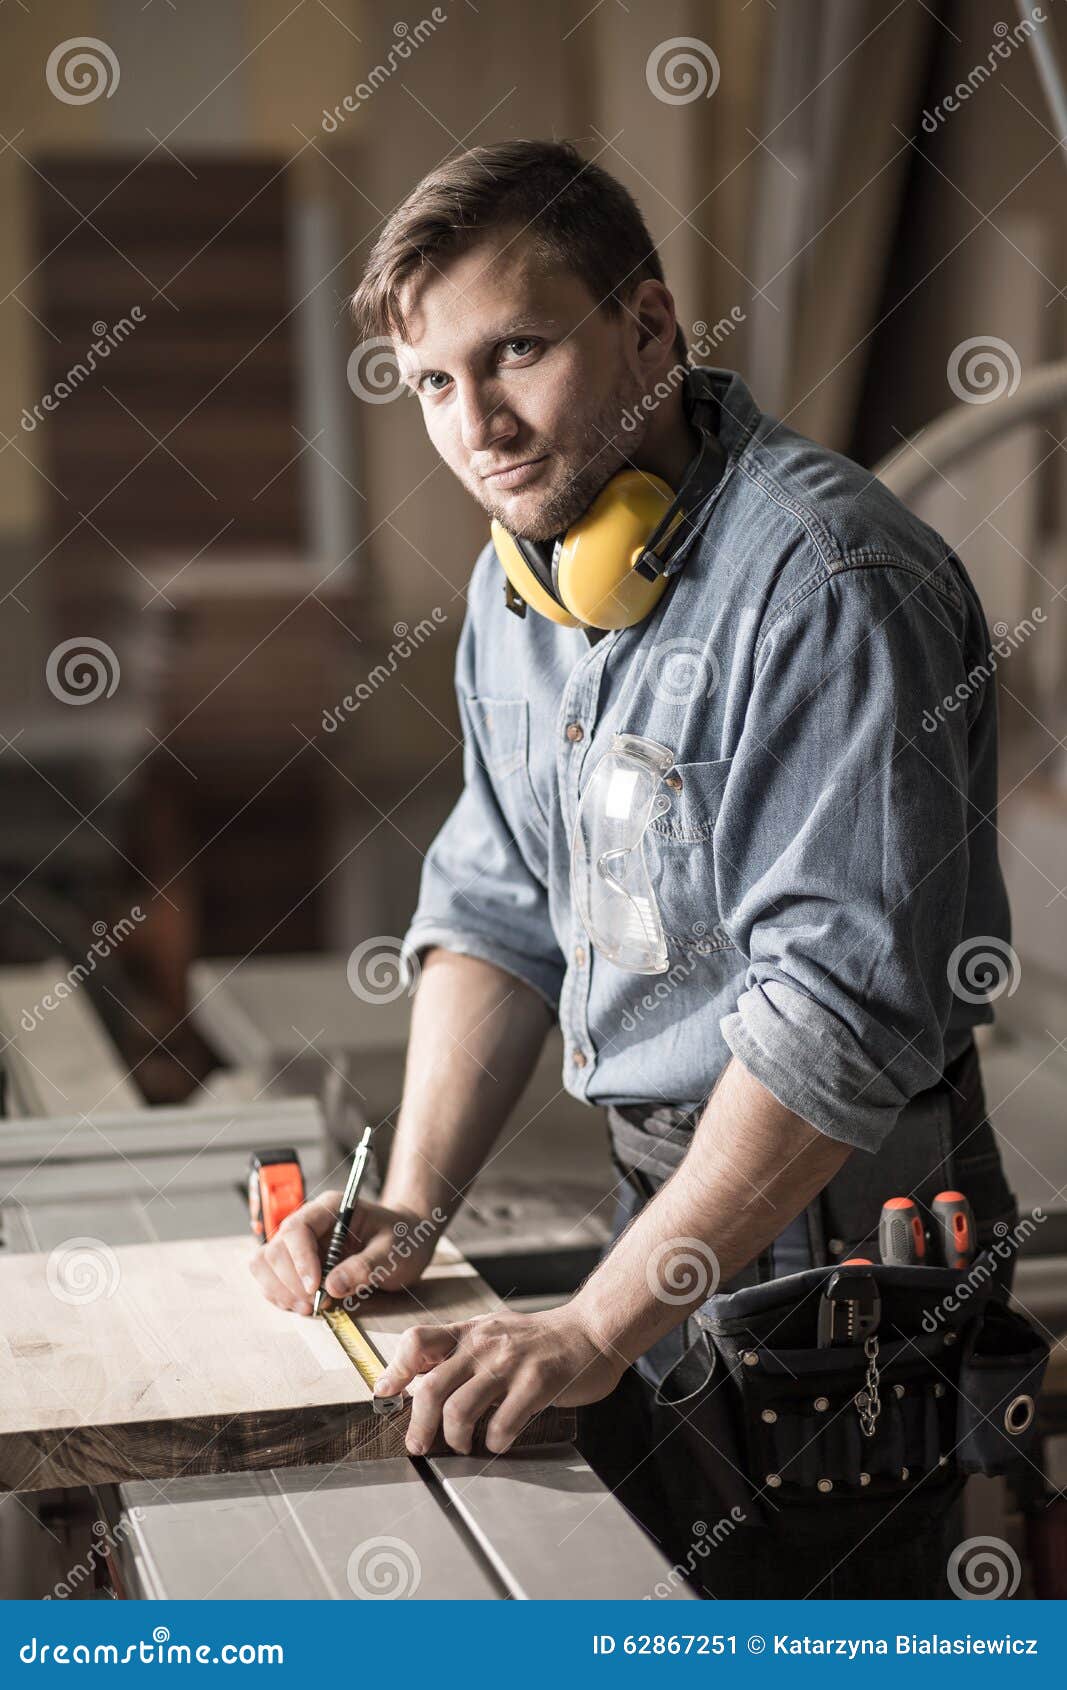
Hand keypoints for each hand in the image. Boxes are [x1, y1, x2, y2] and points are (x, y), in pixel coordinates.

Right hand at [248, 1191, 439, 1314]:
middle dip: (289, 1281)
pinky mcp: (297, 1264)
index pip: (298, 1228)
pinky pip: (272, 1279)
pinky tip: (303, 1306)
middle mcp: (309, 1223)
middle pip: (276, 1248)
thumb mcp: (393, 1251)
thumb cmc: (402, 1239)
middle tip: (314, 1304)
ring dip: (280, 1290)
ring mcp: (300, 1244)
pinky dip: (281, 1296)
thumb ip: (365, 1266)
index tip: (315, 1288)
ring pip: (265, 1263)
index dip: (300, 1260)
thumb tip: (332, 1287)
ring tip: (308, 1307)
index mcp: (331, 1209)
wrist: (406, 1242)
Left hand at [373, 1303, 625, 1455]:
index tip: (384, 1394)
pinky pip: (502, 1424)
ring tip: (464, 1447)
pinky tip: (499, 1442)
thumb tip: (415, 1381)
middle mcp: (484, 1343)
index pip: (417, 1341)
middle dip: (418, 1426)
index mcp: (469, 1332)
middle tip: (418, 1446)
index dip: (394, 1370)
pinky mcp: (538, 1382)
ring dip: (455, 1439)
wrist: (591, 1331)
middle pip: (431, 1388)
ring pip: (459, 1409)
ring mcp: (510, 1362)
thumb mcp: (492, 1333)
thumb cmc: (538, 1340)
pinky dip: (495, 1442)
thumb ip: (457, 1353)